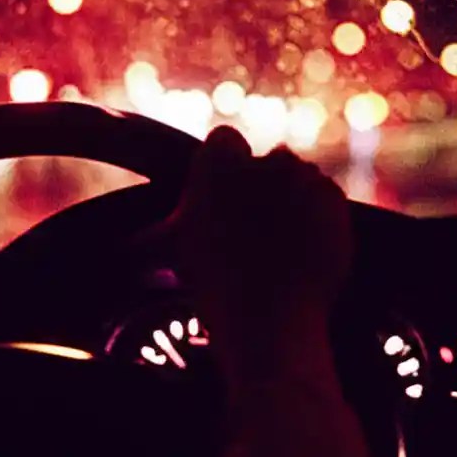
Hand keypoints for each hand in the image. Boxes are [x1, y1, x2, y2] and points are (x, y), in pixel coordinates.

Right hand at [168, 126, 351, 385]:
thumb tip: (121, 246)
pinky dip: (321, 218)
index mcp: (221, 159)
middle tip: (254, 227)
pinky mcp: (335, 199)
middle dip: (264, 185)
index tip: (224, 196)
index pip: (224, 141)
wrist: (269, 315)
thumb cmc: (211, 279)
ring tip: (283, 243)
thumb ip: (146, 237)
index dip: (224, 167)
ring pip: (300, 179)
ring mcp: (305, 177)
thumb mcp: (169, 251)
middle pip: (269, 161)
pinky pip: (327, 200)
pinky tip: (306, 248)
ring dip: (294, 200)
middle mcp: (264, 157)